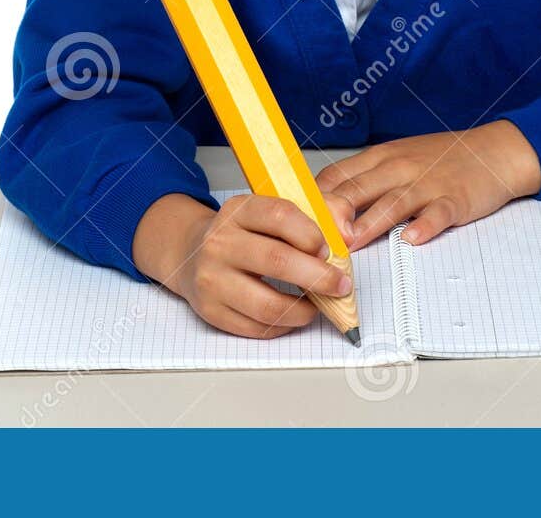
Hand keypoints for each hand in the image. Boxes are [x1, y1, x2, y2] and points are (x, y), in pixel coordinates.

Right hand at [132, 192, 355, 338]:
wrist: (192, 254)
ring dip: (303, 310)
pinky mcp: (211, 311)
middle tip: (340, 285)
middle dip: (318, 277)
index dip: (311, 234)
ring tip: (316, 305)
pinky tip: (292, 314)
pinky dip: (284, 326)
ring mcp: (212, 279)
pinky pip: (257, 328)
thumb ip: (318, 211)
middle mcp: (219, 243)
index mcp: (238, 211)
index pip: (279, 216)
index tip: (328, 249)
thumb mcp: (272, 211)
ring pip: (268, 305)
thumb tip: (348, 232)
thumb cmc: (244, 234)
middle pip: (277, 261)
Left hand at [315, 120, 540, 249]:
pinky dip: (425, 227)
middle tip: (316, 239)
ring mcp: (427, 183)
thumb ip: (364, 180)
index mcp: (380, 158)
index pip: (337, 176)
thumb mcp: (397, 159)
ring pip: (393, 203)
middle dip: (334, 214)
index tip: (297, 223)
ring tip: (352, 242)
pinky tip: (413, 240)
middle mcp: (399, 168)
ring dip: (370, 223)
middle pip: (359, 190)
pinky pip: (438, 213)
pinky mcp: (455, 199)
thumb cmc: (440, 160)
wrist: (493, 151)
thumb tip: (325, 207)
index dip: (315, 200)